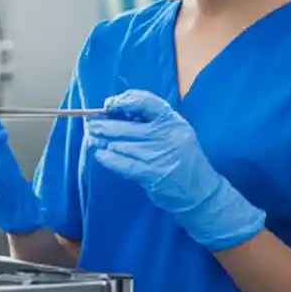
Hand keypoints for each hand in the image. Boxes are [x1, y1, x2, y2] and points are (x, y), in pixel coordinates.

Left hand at [85, 89, 264, 251]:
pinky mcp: (151, 174)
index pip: (146, 102)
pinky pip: (123, 164)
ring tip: (92, 139)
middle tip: (90, 124)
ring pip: (122, 145)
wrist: (200, 191)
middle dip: (105, 125)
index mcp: (174, 121)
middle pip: (128, 125)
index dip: (125, 100)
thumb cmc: (184, 159)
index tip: (110, 105)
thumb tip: (119, 113)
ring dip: (104, 141)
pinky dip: (108, 158)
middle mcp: (168, 136)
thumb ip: (154, 123)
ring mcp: (159, 155)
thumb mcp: (176, 133)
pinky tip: (99, 154)